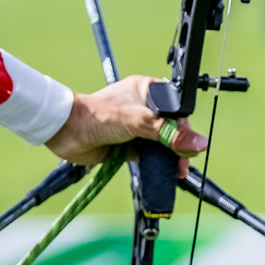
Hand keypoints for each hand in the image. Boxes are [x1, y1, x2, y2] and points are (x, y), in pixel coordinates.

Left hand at [45, 75, 207, 169]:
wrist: (66, 132)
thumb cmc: (96, 115)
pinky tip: (164, 173)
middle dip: (180, 146)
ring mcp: (136, 128)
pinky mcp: (128, 145)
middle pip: (172, 129)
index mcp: (148, 91)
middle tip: (184, 162)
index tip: (190, 144)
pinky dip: (156, 164)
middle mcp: (144, 108)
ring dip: (169, 158)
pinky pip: (149, 156)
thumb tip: (198, 143)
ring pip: (161, 144)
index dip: (185, 127)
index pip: (177, 110)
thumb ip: (168, 133)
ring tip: (177, 171)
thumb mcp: (138, 121)